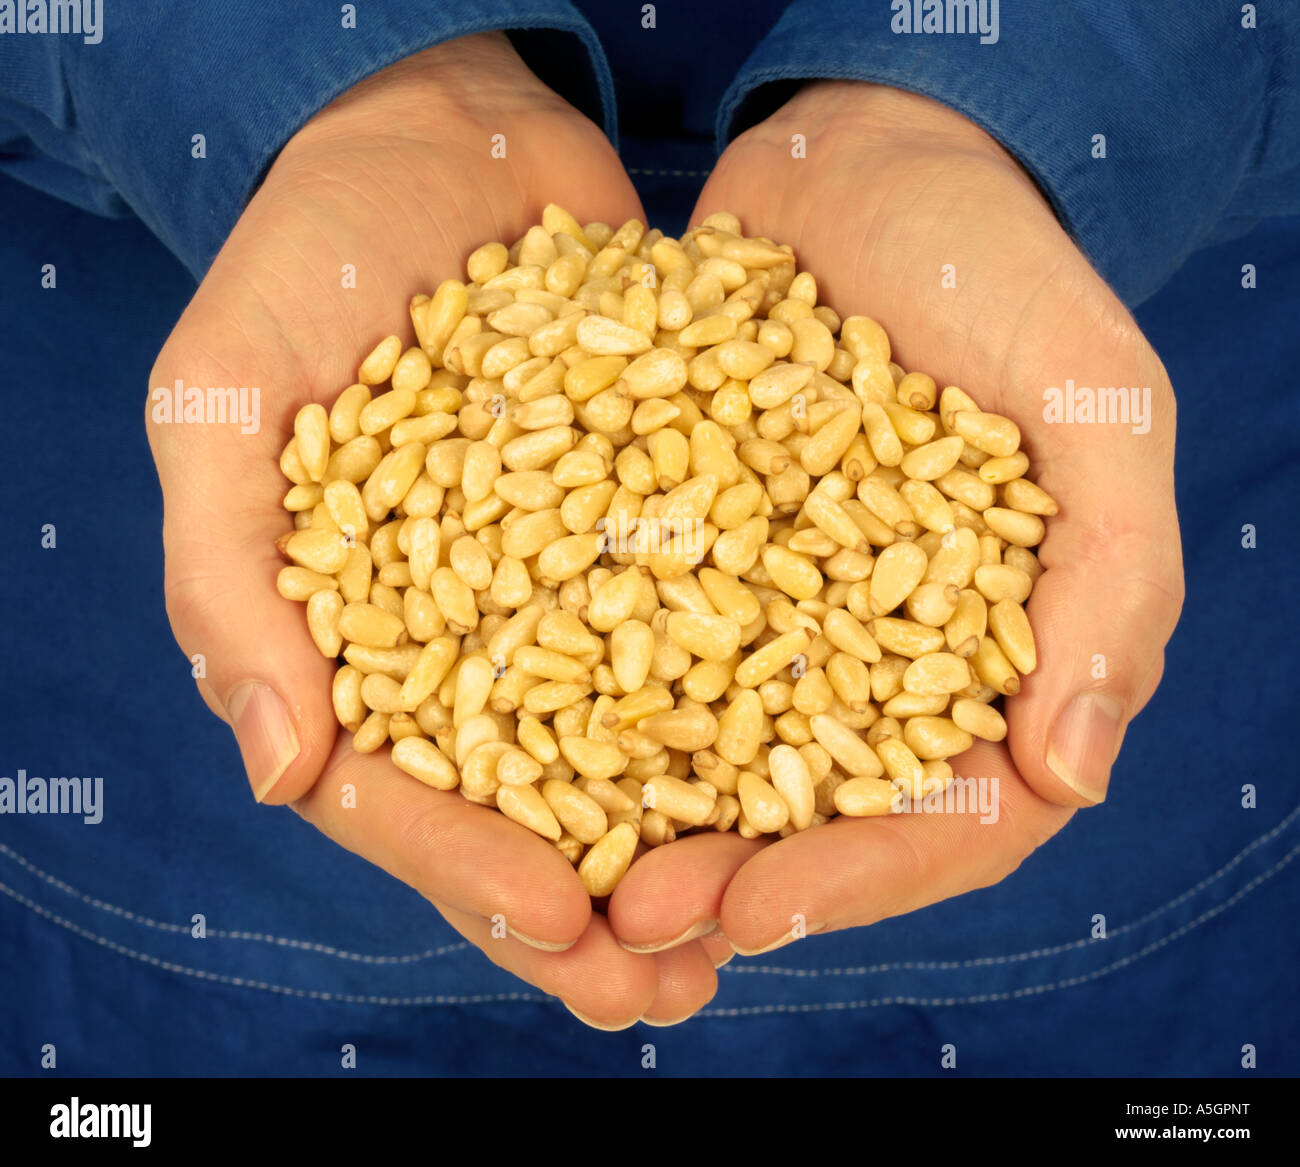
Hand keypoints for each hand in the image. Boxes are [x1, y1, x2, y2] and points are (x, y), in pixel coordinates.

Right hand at [146, 32, 725, 1026]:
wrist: (437, 139)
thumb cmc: (306, 258)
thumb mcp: (225, 397)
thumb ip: (231, 578)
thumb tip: (276, 769)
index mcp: (353, 639)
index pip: (400, 795)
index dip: (470, 870)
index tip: (562, 927)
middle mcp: (469, 636)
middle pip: (525, 804)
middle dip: (595, 905)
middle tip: (670, 988)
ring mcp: (565, 587)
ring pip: (626, 746)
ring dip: (687, 840)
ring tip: (759, 920)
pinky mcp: (653, 527)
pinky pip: (702, 627)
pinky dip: (750, 698)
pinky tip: (823, 758)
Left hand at [609, 82, 1183, 960]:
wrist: (870, 159)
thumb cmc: (1004, 272)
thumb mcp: (1095, 406)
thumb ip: (1112, 586)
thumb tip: (1072, 777)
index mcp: (992, 657)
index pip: (946, 815)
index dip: (863, 878)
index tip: (760, 909)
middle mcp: (871, 655)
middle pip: (811, 812)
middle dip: (725, 875)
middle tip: (631, 922)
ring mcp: (768, 607)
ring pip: (707, 747)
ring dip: (635, 816)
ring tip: (554, 871)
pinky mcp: (681, 546)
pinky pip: (624, 634)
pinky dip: (573, 688)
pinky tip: (496, 727)